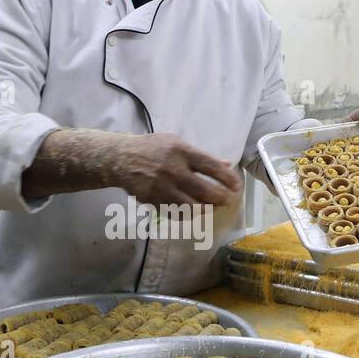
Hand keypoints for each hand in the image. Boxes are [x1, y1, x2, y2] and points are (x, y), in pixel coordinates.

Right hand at [111, 133, 241, 206]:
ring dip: (207, 208)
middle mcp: (174, 170)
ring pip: (193, 206)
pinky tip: (194, 210)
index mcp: (182, 152)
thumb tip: (226, 164)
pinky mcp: (155, 201)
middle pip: (205, 190)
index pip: (211, 167)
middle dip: (221, 198)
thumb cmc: (152, 148)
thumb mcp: (176, 143)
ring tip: (212, 206)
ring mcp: (164, 188)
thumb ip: (201, 156)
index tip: (236, 186)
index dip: (228, 178)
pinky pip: (178, 213)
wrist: (121, 159)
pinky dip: (189, 214)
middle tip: (227, 199)